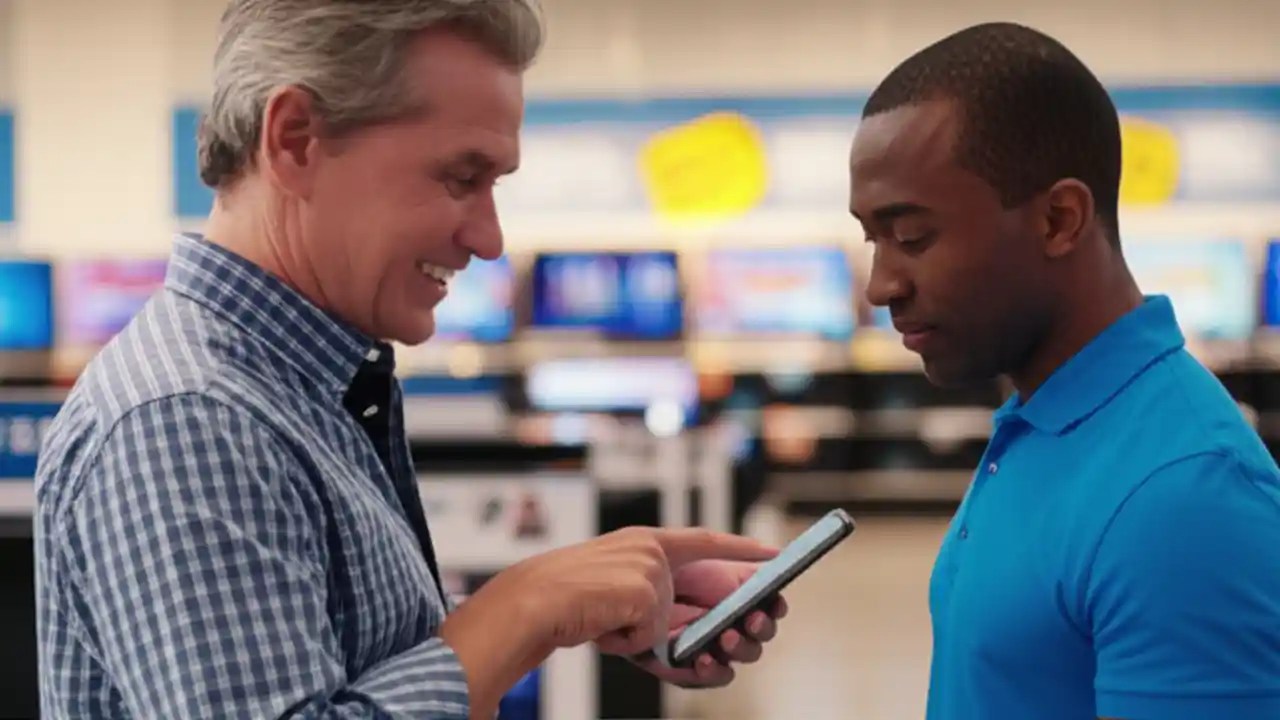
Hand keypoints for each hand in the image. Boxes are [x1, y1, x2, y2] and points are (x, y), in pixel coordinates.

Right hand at [440, 526, 776, 716]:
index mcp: (642, 540)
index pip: (702, 540)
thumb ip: (642, 586)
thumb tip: (660, 615)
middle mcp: (649, 548)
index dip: (740, 548)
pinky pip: (648, 636)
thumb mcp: (608, 582)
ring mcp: (650, 568)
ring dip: (630, 631)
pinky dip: (623, 640)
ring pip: (661, 622)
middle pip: (674, 601)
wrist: (530, 602)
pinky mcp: (646, 591)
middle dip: (644, 621)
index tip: (774, 553)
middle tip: (605, 613)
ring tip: (598, 615)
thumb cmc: (562, 598)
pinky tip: (600, 624)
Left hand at [628, 560, 788, 687]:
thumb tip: (773, 551)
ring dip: (741, 648)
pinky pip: (709, 677)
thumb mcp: (693, 548)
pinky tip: (704, 658)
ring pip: (740, 654)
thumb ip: (732, 548)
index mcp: (732, 593)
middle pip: (759, 632)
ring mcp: (707, 644)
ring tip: (726, 637)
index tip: (773, 603)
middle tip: (751, 619)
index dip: (775, 606)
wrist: (615, 585)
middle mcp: (724, 619)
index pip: (767, 605)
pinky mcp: (685, 666)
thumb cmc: (654, 566)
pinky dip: (713, 671)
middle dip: (761, 628)